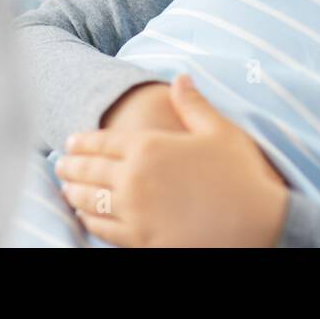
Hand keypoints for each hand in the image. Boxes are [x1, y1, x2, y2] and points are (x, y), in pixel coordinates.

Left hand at [58, 74, 290, 246]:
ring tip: (66, 188)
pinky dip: (90, 220)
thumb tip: (180, 77)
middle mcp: (135, 179)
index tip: (71, 142)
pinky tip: (86, 216)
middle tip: (61, 164)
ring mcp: (135, 213)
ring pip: (91, 201)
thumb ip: (192, 104)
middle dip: (71, 166)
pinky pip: (104, 230)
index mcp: (149, 147)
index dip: (83, 142)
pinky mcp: (141, 241)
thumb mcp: (219, 131)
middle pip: (90, 171)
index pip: (103, 142)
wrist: (258, 223)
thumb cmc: (242, 175)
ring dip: (74, 193)